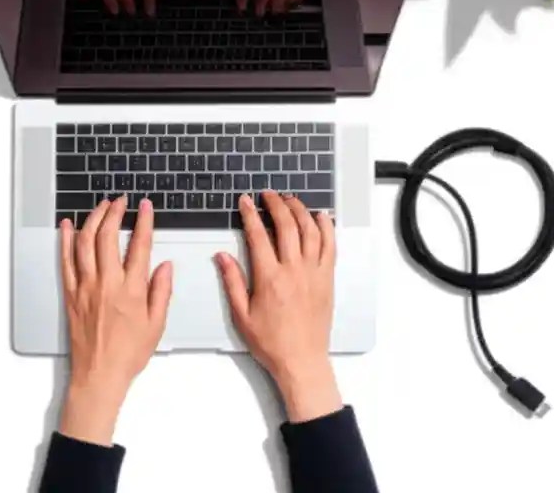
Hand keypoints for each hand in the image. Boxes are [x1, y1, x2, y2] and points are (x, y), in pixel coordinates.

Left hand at [58, 197, 173, 445]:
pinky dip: (66, 241)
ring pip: (85, 243)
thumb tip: (164, 266)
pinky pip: (65, 261)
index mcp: (132, 290)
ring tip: (100, 207)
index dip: (143, 222)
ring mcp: (85, 287)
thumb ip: (162, 291)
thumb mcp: (157, 324)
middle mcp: (107, 283)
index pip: (139, 246)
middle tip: (121, 201)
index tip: (145, 207)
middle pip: (108, 237)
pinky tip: (68, 226)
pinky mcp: (71, 294)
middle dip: (115, 213)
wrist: (98, 375)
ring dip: (93, 220)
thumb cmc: (128, 354)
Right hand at [215, 192, 341, 422]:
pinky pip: (330, 246)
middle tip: (268, 194)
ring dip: (300, 210)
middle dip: (276, 204)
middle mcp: (293, 270)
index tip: (245, 201)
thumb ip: (233, 281)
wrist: (301, 359)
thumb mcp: (242, 314)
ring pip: (310, 230)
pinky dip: (326, 227)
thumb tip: (222, 256)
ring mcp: (313, 272)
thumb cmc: (271, 342)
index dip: (250, 214)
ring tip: (290, 199)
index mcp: (269, 278)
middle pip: (286, 225)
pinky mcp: (327, 278)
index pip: (258, 235)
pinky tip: (320, 217)